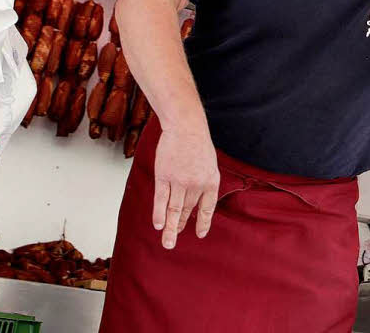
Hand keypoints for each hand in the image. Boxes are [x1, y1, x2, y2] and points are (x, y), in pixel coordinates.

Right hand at [152, 119, 218, 248]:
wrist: (186, 127)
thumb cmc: (197, 142)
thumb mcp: (209, 163)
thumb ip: (204, 181)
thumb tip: (198, 199)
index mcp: (211, 181)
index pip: (207, 207)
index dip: (203, 222)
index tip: (200, 233)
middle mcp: (197, 184)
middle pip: (187, 210)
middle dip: (180, 226)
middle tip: (174, 241)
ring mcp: (180, 181)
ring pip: (174, 210)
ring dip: (170, 228)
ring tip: (168, 243)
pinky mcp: (164, 176)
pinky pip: (161, 199)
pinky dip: (159, 214)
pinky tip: (158, 224)